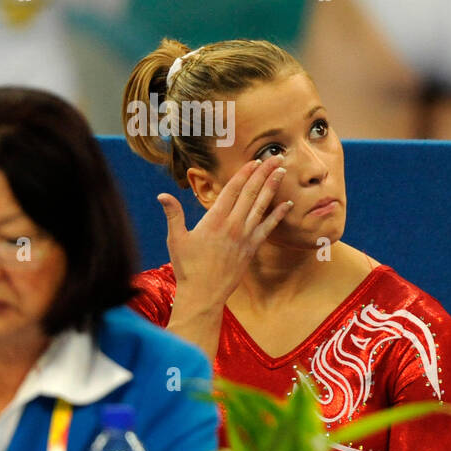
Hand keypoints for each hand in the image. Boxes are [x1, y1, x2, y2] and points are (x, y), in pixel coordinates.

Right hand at [157, 156, 291, 309]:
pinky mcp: (252, 248)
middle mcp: (233, 224)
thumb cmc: (187, 267)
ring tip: (282, 172)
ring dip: (273, 187)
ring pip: (262, 206)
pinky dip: (279, 215)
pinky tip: (288, 204)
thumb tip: (162, 195)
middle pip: (251, 193)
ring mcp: (245, 236)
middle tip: (276, 157)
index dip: (245, 173)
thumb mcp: (176, 239)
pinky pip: (268, 227)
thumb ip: (173, 215)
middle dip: (264, 173)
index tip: (255, 161)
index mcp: (214, 219)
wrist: (204, 293)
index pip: (233, 190)